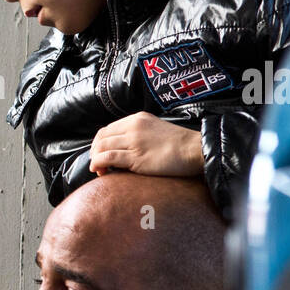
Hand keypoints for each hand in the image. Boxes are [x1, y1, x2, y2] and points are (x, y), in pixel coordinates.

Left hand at [88, 112, 203, 176]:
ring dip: (95, 160)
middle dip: (95, 151)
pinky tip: (100, 172)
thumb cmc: (180, 145)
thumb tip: (125, 149)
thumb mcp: (157, 130)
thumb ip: (141, 134)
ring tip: (99, 171)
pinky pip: (108, 158)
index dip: (99, 143)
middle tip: (97, 164)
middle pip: (102, 137)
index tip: (99, 154)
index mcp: (138, 118)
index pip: (108, 129)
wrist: (195, 150)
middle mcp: (133, 127)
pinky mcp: (136, 157)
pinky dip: (99, 164)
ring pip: (102, 147)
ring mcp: (134, 141)